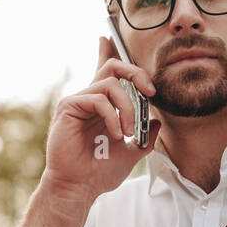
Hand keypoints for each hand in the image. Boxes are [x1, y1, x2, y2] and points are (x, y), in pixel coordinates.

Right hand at [42, 36, 160, 202]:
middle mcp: (89, 99)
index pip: (105, 72)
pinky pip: (98, 98)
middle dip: (136, 72)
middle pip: (112, 66)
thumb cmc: (99, 173)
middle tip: (151, 91)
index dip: (107, 51)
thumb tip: (157, 122)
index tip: (108, 38)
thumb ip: (145, 137)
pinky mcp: (69, 107)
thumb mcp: (132, 153)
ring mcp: (78, 101)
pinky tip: (117, 134)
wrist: (79, 188)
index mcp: (101, 106)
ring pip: (110, 83)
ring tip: (129, 131)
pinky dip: (113, 116)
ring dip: (128, 107)